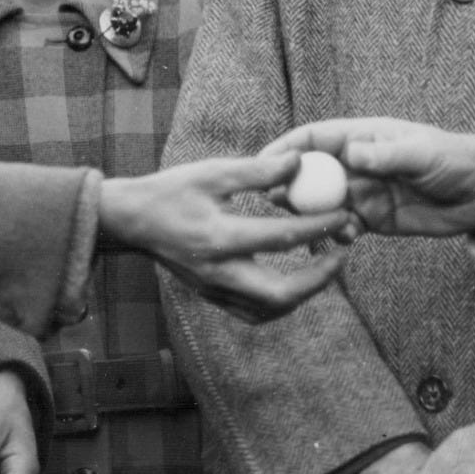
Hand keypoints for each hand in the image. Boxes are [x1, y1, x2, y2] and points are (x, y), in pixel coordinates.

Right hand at [99, 151, 352, 324]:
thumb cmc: (171, 191)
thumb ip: (258, 170)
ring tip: (325, 266)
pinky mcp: (212, 296)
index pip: (281, 238)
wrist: (131, 221)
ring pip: (270, 310)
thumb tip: (300, 162)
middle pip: (280, 294)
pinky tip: (295, 282)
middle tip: (341, 254)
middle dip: (319, 278)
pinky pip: (254, 312)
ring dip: (304, 292)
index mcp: (219, 238)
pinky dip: (281, 302)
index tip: (343, 212)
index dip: (318, 226)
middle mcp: (218, 272)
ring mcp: (214, 289)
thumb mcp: (213, 172)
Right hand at [264, 120, 474, 238]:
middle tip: (276, 203)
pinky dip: (334, 235)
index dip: (287, 148)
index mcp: (362, 137)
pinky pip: (341, 228)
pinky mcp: (372, 219)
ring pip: (321, 204)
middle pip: (310, 174)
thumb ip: (385, 155)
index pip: (314, 138)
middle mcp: (356, 164)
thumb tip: (350, 154)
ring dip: (310, 216)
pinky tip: (341, 241)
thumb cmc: (453, 159)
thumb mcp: (420, 153)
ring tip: (309, 228)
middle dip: (291, 187)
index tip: (263, 162)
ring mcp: (362, 192)